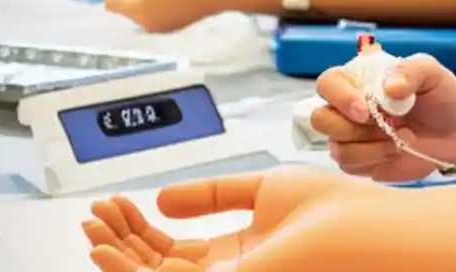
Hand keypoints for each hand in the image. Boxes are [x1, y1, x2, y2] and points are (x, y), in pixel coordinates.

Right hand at [82, 165, 388, 271]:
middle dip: (121, 243)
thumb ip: (213, 195)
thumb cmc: (334, 209)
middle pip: (157, 268)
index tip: (117, 203)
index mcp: (239, 258)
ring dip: (116, 258)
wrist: (362, 228)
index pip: (174, 252)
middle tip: (96, 216)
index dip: (140, 230)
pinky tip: (109, 250)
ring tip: (94, 230)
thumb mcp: (263, 191)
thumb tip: (161, 199)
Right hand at [313, 53, 455, 181]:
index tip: (367, 110)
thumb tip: (389, 88)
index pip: (328, 83)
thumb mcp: (431, 73)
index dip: (340, 97)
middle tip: (386, 126)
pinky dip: (376, 160)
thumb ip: (409, 71)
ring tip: (402, 138)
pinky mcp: (361, 161)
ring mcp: (351, 137)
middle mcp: (347, 108)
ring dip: (370, 147)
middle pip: (321, 119)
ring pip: (336, 148)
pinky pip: (351, 167)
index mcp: (359, 80)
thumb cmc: (440, 95)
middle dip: (351, 127)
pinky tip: (397, 151)